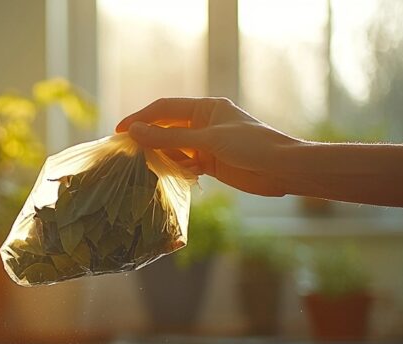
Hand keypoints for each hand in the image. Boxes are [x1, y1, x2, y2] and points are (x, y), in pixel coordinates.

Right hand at [116, 97, 302, 196]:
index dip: (141, 118)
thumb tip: (135, 132)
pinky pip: (184, 164)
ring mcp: (206, 145)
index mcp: (205, 108)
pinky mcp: (211, 164)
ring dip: (159, 156)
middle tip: (125, 152)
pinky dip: (173, 170)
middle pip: (167, 128)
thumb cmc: (251, 146)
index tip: (120, 130)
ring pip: (174, 148)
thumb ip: (170, 137)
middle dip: (148, 138)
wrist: (282, 169)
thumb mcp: (207, 140)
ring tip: (139, 167)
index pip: (165, 108)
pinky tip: (163, 176)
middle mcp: (204, 123)